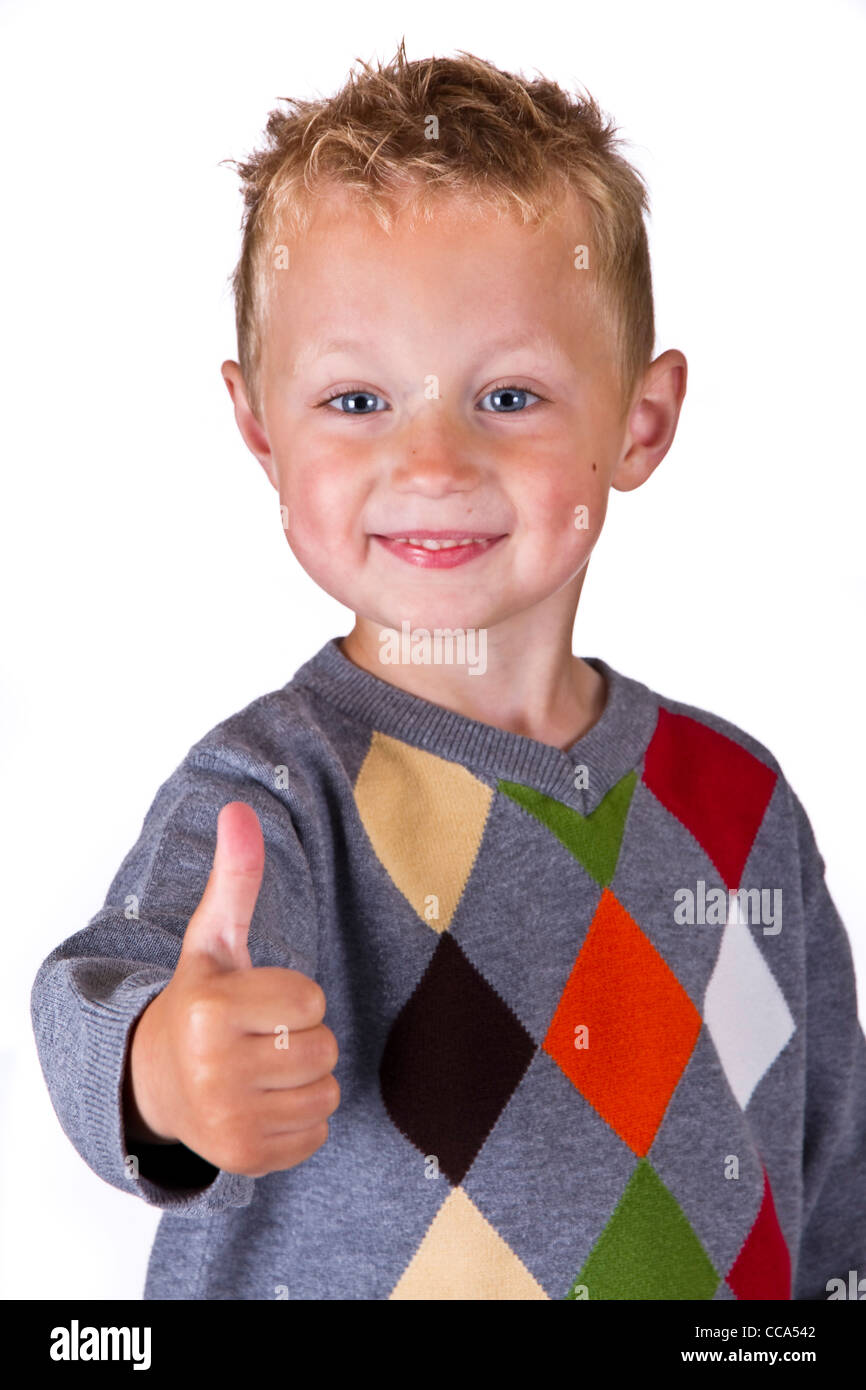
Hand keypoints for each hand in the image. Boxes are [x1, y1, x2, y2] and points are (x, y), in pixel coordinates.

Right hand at [124, 801, 338, 1176]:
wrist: (157, 1082)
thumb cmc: (203, 1002)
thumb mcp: (215, 941)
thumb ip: (235, 880)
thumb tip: (240, 810)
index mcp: (209, 1009)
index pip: (311, 998)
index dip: (294, 995)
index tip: (257, 1001)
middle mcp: (213, 1069)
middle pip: (323, 1047)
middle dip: (303, 1037)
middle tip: (260, 1037)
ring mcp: (228, 1121)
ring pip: (325, 1093)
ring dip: (305, 1080)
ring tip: (261, 1069)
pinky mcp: (245, 1159)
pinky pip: (317, 1133)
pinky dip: (300, 1120)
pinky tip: (261, 1103)